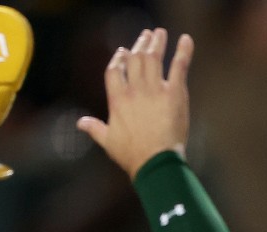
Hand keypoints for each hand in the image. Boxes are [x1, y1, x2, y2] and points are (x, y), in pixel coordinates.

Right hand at [78, 29, 191, 178]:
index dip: (119, 59)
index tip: (123, 52)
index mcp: (117, 99)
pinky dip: (184, 52)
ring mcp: (155, 90)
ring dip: (157, 43)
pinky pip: (179, 67)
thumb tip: (80, 123)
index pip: (114, 70)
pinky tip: (186, 40)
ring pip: (154, 58)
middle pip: (135, 59)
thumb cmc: (132, 155)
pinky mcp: (175, 93)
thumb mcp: (108, 141)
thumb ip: (94, 128)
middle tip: (146, 36)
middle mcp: (135, 90)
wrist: (155, 162)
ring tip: (160, 33)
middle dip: (140, 44)